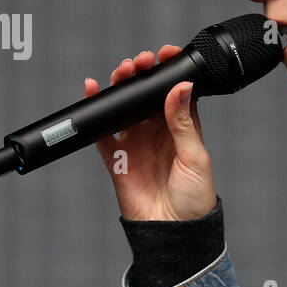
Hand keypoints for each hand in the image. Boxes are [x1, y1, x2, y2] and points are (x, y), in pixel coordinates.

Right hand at [83, 46, 218, 220]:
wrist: (173, 232)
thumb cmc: (195, 198)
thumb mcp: (195, 157)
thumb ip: (184, 122)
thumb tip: (181, 87)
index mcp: (183, 128)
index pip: (175, 92)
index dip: (169, 72)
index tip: (165, 55)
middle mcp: (158, 132)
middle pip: (146, 95)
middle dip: (141, 74)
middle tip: (139, 63)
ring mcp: (136, 142)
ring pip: (124, 106)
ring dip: (121, 86)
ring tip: (122, 72)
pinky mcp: (116, 157)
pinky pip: (101, 131)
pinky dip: (94, 110)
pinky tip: (91, 90)